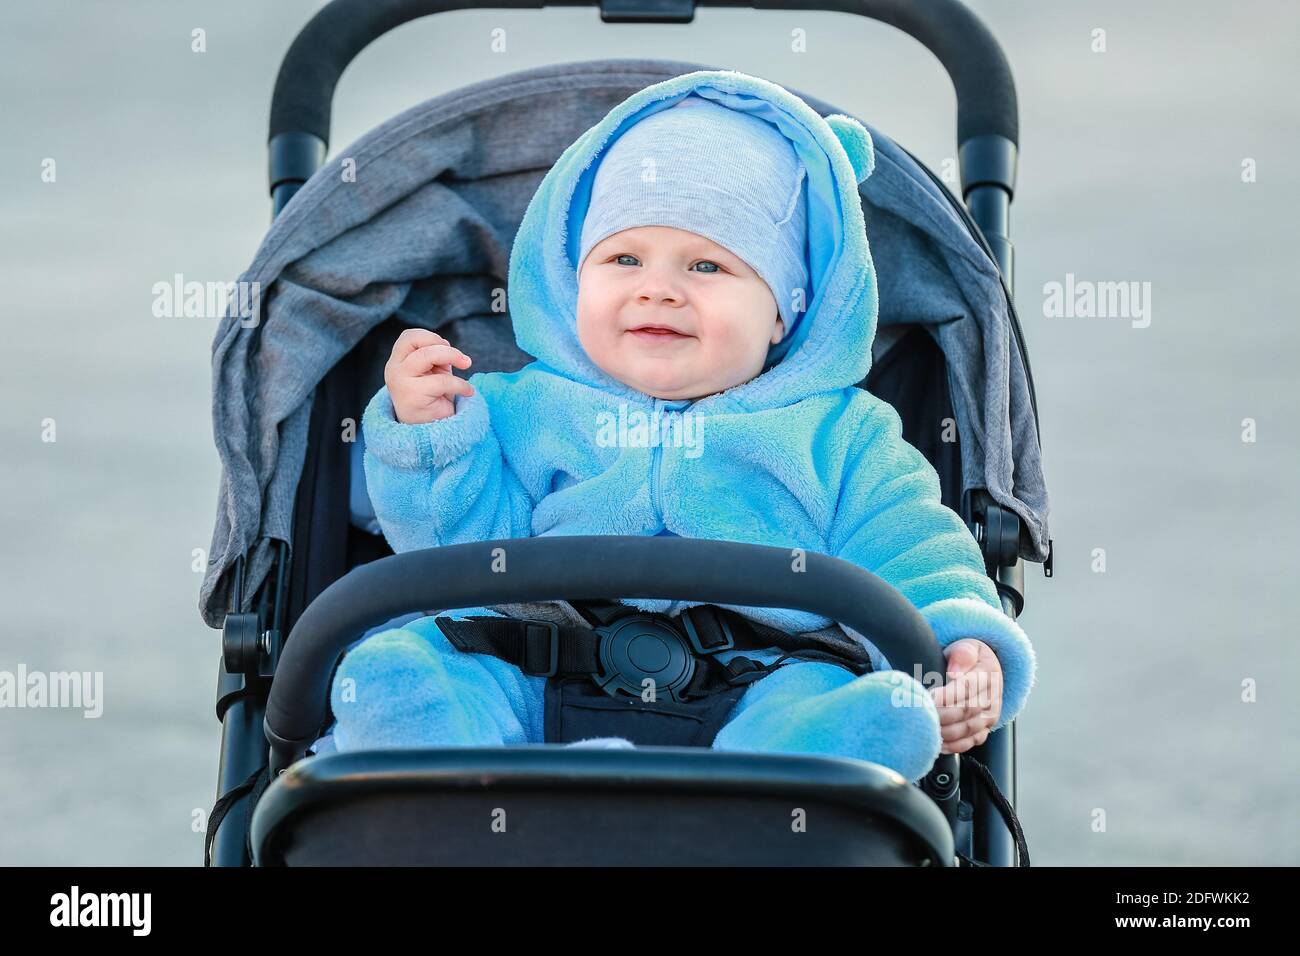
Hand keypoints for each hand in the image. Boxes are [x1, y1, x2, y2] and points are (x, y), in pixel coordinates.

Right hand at [385, 328, 473, 423]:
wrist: (427, 432)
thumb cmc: (432, 399)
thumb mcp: (434, 372)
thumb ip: (437, 357)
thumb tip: (446, 346)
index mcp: (397, 362)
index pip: (408, 337)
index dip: (430, 337)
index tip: (447, 347)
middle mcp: (394, 370)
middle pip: (416, 341)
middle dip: (445, 346)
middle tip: (464, 359)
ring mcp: (400, 382)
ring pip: (427, 355)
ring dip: (453, 356)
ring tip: (467, 365)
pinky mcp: (412, 396)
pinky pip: (442, 381)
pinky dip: (461, 384)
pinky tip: (468, 391)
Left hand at [929, 638, 1002, 754]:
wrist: (985, 670)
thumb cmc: (968, 657)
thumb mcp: (967, 646)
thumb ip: (962, 654)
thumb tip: (955, 673)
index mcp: (988, 675)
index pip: (967, 688)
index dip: (946, 695)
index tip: (927, 697)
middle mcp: (993, 698)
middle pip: (966, 711)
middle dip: (941, 714)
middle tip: (920, 714)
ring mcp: (990, 717)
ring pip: (968, 729)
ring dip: (945, 731)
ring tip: (925, 728)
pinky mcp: (984, 730)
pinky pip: (970, 742)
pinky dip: (953, 745)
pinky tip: (936, 743)